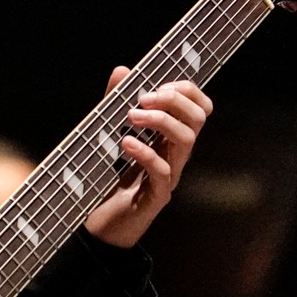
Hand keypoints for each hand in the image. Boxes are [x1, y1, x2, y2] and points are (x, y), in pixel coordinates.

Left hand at [83, 69, 212, 248]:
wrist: (98, 225)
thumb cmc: (107, 179)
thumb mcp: (108, 135)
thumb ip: (114, 104)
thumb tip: (122, 70)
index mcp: (169, 139)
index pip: (198, 107)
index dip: (185, 90)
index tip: (156, 84)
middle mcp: (175, 156)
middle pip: (198, 119)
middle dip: (173, 101)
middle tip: (142, 99)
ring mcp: (169, 177)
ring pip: (187, 141)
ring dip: (161, 121)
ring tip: (132, 116)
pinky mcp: (156, 197)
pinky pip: (163, 172)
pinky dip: (146, 153)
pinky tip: (126, 143)